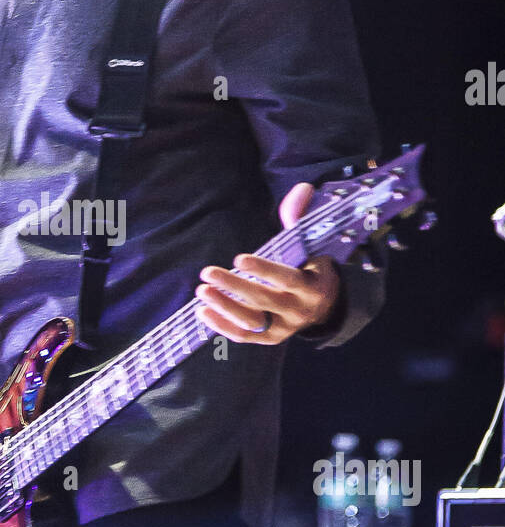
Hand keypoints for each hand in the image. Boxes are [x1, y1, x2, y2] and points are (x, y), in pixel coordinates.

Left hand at [194, 182, 340, 344]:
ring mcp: (285, 328)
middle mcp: (299, 310)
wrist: (325, 306)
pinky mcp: (271, 338)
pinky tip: (203, 311)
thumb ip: (300, 217)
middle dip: (234, 286)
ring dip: (224, 307)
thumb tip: (302, 188)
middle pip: (264, 300)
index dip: (264, 270)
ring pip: (252, 322)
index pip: (288, 279)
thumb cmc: (310, 266)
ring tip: (201, 291)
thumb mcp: (311, 244)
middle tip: (207, 273)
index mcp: (312, 286)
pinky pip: (245, 336)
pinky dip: (222, 326)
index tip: (239, 258)